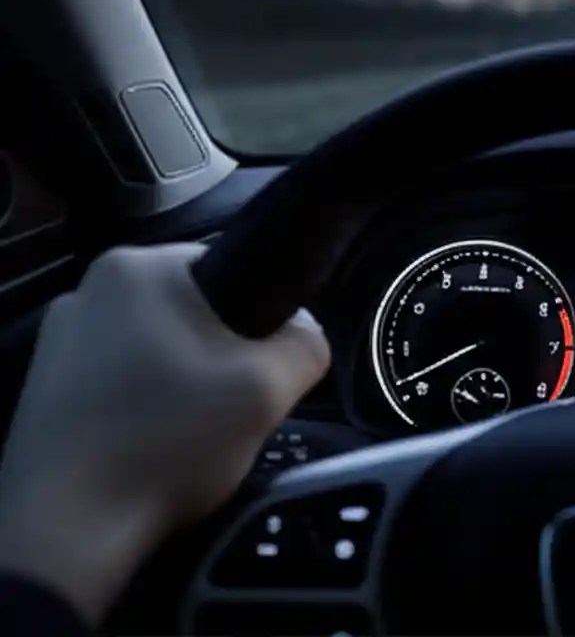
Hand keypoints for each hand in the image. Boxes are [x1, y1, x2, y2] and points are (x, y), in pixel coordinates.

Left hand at [0, 244, 329, 624]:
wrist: (70, 529)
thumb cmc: (168, 443)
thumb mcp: (267, 391)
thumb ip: (306, 345)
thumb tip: (303, 332)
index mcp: (137, 268)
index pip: (232, 269)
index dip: (263, 322)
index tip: (263, 371)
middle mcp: (88, 289)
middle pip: (194, 312)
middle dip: (221, 355)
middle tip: (233, 409)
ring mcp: (58, 338)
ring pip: (159, 348)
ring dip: (183, 381)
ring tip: (189, 434)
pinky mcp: (45, 385)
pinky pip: (122, 379)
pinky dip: (145, 405)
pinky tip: (151, 444)